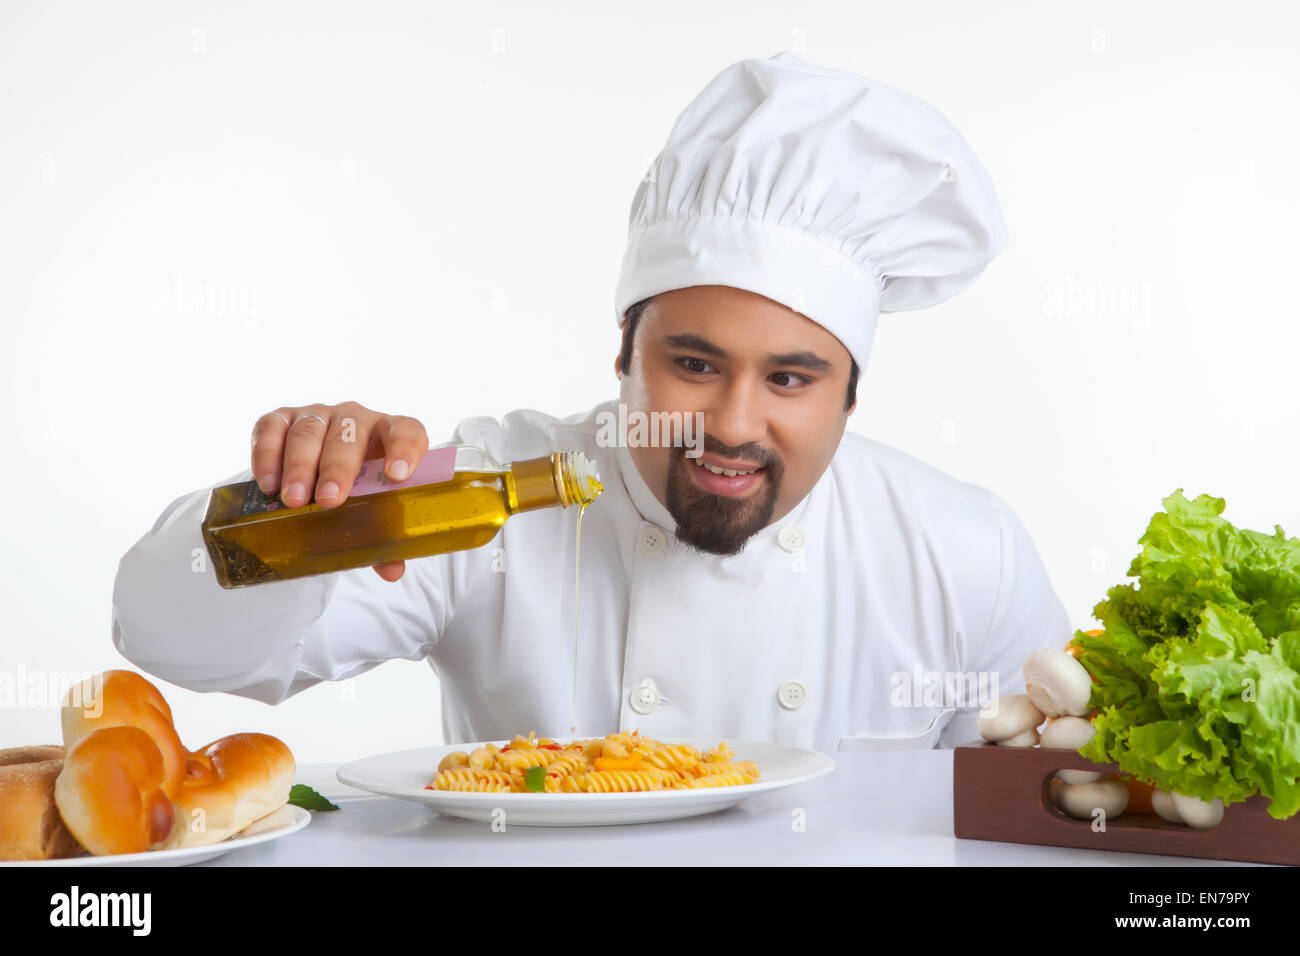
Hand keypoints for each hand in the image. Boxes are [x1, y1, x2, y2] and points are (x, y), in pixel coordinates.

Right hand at [249, 402, 428, 581]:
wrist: (317, 473)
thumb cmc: (356, 489)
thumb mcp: (372, 510)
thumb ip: (384, 538)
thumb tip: (392, 570)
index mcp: (390, 436)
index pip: (407, 431)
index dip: (405, 449)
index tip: (397, 475)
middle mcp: (356, 419)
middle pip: (349, 434)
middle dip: (338, 467)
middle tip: (329, 500)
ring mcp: (319, 416)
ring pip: (309, 431)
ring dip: (299, 466)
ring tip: (293, 500)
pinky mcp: (282, 418)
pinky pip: (271, 427)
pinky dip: (266, 454)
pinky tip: (268, 484)